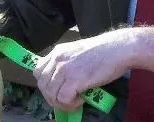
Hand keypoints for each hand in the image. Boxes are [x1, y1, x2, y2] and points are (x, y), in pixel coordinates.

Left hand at [32, 27, 153, 110]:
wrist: (116, 49)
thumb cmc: (101, 52)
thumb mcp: (75, 54)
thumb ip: (65, 64)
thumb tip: (59, 83)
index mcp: (56, 52)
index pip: (38, 72)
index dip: (46, 85)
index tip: (58, 90)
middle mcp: (57, 59)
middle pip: (42, 85)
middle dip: (53, 97)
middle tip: (67, 99)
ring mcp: (64, 69)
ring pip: (51, 94)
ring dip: (62, 103)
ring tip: (76, 100)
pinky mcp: (74, 79)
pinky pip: (63, 99)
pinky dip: (71, 104)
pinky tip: (81, 99)